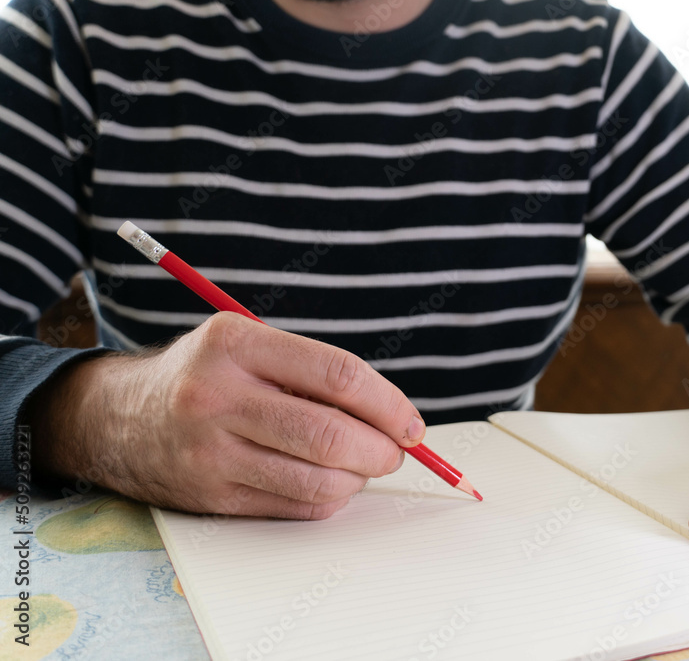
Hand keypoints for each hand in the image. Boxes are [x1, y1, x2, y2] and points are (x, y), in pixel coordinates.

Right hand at [28, 313, 424, 518]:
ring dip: (358, 479)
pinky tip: (327, 481)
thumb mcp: (248, 345)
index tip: (410, 423)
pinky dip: (328, 498)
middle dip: (382, 449)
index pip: (338, 375)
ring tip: (360, 465)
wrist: (117, 418)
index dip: (389, 404)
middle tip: (395, 451)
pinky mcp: (210, 496)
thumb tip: (392, 415)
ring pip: (318, 480)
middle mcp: (217, 396)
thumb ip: (312, 370)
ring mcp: (210, 451)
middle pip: (331, 434)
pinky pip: (295, 507)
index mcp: (235, 343)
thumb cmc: (206, 375)